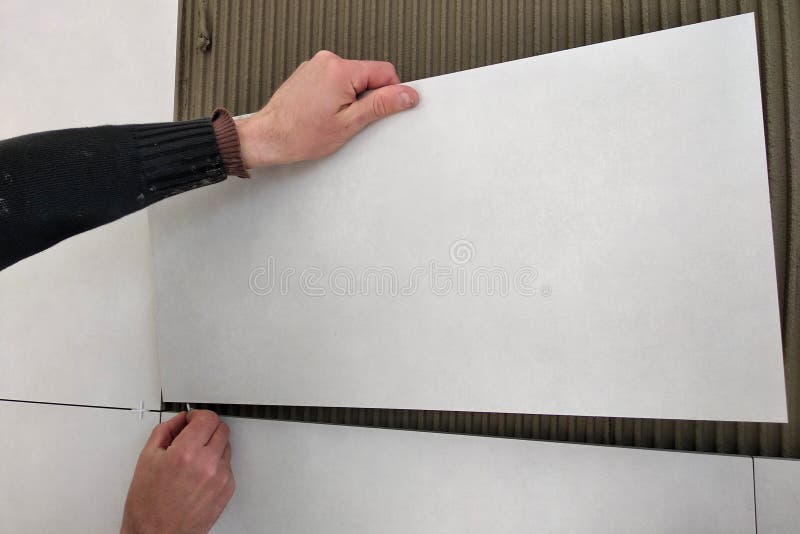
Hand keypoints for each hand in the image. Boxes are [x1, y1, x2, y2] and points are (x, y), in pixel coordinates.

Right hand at [121, 411, 233, 533]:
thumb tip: (179, 420)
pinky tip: (199, 474)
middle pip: (221, 429)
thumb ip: (165, 431)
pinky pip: (228, 466)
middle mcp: (207, 465)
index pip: (207, 418)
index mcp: (185, 454)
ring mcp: (220, 478)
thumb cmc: (148, 506)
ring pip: (226, 446)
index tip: (192, 419)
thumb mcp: (147, 459)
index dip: (198, 415)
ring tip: (192, 460)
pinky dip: (216, 465)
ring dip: (212, 446)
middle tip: (192, 436)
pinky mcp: (227, 490)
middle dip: (206, 428)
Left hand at [236, 50, 418, 167]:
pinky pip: (336, 81)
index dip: (389, 94)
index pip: (385, 71)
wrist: (267, 138)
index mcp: (340, 70)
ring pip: (352, 79)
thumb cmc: (299, 135)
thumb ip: (381, 106)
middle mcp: (327, 61)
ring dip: (351, 99)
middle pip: (368, 75)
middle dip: (367, 99)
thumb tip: (406, 95)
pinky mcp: (309, 73)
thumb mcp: (349, 124)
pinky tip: (324, 114)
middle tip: (351, 120)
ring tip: (333, 119)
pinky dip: (336, 97)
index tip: (381, 112)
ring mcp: (316, 65)